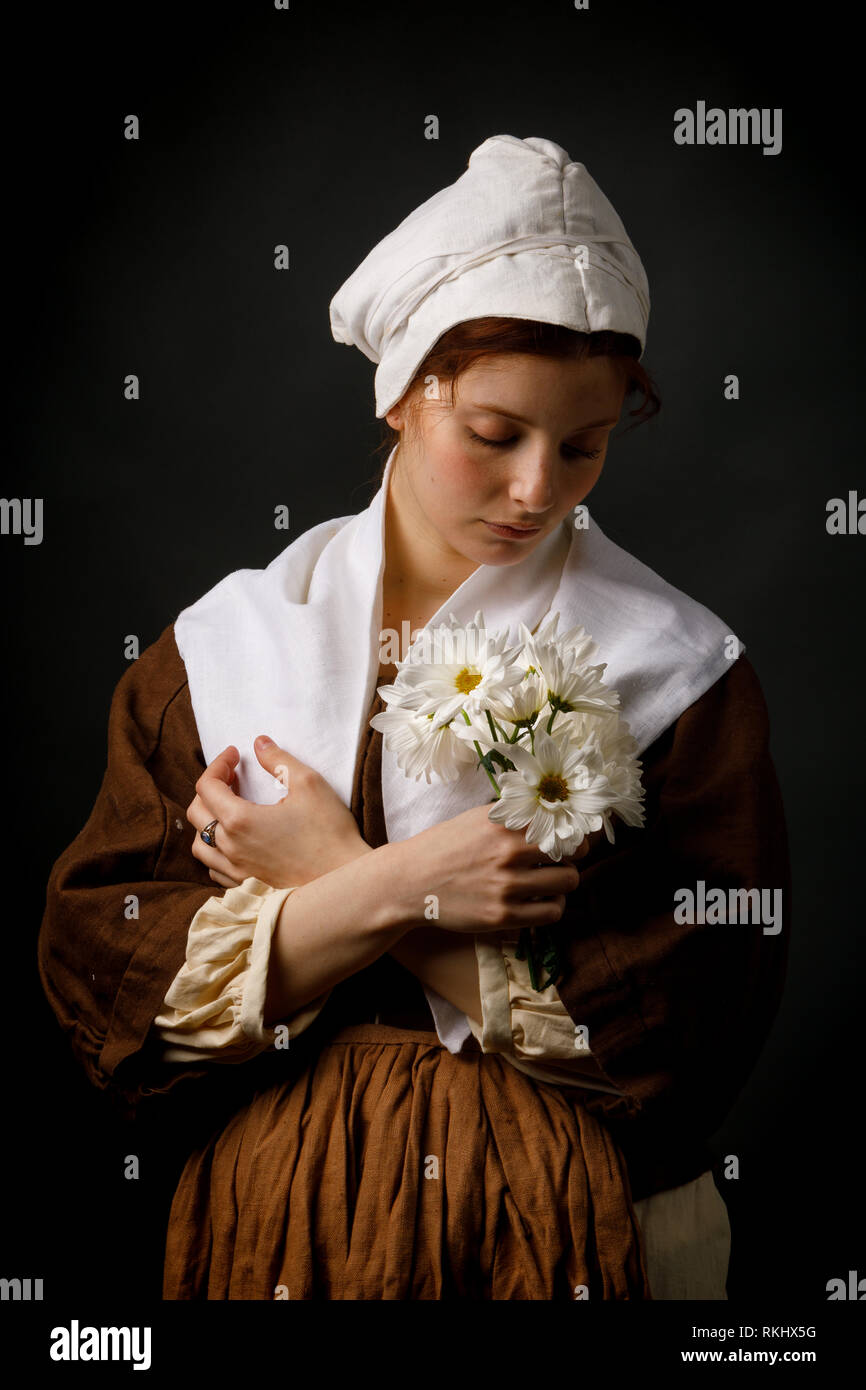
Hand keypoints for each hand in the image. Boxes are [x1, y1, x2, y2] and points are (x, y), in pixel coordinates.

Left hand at [187, 735, 370, 888]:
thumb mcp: (309, 784)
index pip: (208, 785)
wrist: (344, 880)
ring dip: (207, 821)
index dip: (218, 764)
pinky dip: (215, 850)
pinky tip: (234, 842)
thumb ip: (278, 760)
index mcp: (239, 820)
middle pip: (196, 812)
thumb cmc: (329, 833)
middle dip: (210, 788)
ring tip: (227, 809)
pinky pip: (214, 868)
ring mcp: (235, 871)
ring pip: (200, 844)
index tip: (235, 755)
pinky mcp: (245, 886)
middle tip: (233, 777)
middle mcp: (230, 847)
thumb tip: (260, 743)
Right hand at [390, 802, 588, 934]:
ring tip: (552, 880)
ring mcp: (506, 886)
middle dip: (573, 855)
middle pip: (572, 852)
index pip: (560, 821)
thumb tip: (550, 810)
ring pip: (567, 882)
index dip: (574, 829)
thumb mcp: (475, 819)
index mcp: (502, 824)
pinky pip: (551, 912)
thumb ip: (511, 816)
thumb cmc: (443, 848)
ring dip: (565, 881)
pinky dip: (554, 905)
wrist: (409, 882)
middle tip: (563, 859)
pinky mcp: (502, 916)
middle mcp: (507, 853)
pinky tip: (543, 900)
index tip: (574, 835)